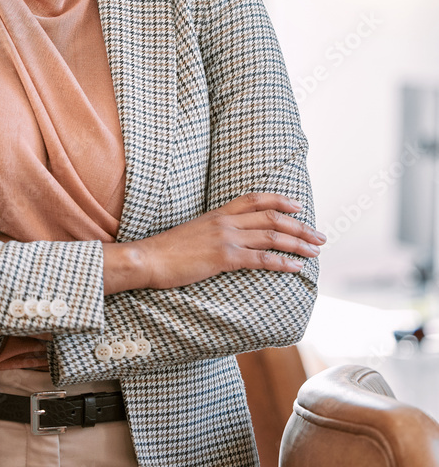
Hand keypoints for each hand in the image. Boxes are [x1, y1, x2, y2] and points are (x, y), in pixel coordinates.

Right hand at [103, 193, 323, 293]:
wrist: (148, 257)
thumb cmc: (166, 250)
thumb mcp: (192, 233)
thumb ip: (212, 232)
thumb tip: (226, 241)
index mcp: (218, 214)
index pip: (255, 199)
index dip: (280, 200)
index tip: (299, 207)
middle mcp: (226, 221)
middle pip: (272, 218)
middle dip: (300, 226)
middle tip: (319, 236)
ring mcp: (226, 238)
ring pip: (272, 236)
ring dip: (298, 243)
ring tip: (315, 251)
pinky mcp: (224, 257)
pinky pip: (261, 258)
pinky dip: (283, 262)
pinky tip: (296, 267)